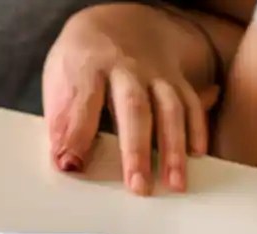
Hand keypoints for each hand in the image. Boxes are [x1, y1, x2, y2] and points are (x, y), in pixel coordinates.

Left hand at [44, 3, 219, 194]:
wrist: (113, 23)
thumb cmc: (81, 62)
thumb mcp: (59, 81)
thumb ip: (62, 121)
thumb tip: (66, 163)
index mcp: (88, 66)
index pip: (82, 101)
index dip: (76, 134)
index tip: (72, 165)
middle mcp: (126, 67)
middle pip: (133, 108)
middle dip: (136, 150)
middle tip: (139, 188)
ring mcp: (156, 72)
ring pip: (170, 108)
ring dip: (173, 148)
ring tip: (175, 183)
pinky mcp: (176, 78)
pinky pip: (191, 103)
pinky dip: (197, 129)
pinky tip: (198, 155)